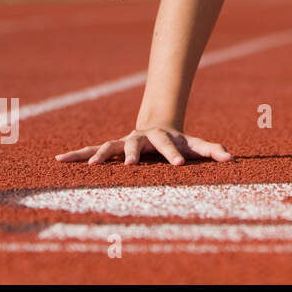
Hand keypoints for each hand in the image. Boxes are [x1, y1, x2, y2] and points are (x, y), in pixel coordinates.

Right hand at [54, 126, 232, 165]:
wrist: (158, 125)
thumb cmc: (179, 142)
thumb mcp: (196, 145)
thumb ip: (213, 150)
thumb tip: (233, 159)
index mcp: (162, 138)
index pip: (170, 145)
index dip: (174, 154)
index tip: (180, 164)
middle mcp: (140, 138)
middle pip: (136, 144)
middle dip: (133, 154)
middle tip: (131, 165)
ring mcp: (123, 142)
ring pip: (109, 146)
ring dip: (99, 155)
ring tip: (89, 167)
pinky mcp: (110, 148)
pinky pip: (91, 151)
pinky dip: (76, 156)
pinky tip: (58, 161)